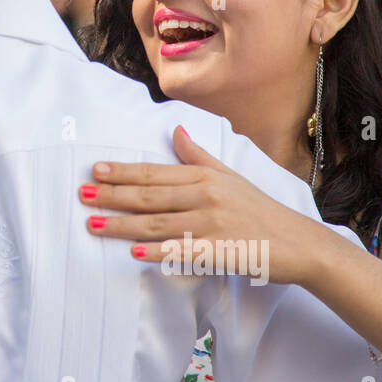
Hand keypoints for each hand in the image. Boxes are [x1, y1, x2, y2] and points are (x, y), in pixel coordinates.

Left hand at [78, 125, 325, 286]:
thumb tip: (174, 129)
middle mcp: (205, 196)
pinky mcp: (221, 250)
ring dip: (122, 225)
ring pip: (158, 223)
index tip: (95, 171)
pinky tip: (134, 252)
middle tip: (82, 195)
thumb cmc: (261, 210)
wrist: (299, 243)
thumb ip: (198, 155)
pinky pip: (183, 251)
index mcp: (204, 177)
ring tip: (93, 224)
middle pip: (150, 196)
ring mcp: (212, 224)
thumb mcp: (230, 176)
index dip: (123, 172)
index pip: (154, 173)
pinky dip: (158, 251)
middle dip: (113, 195)